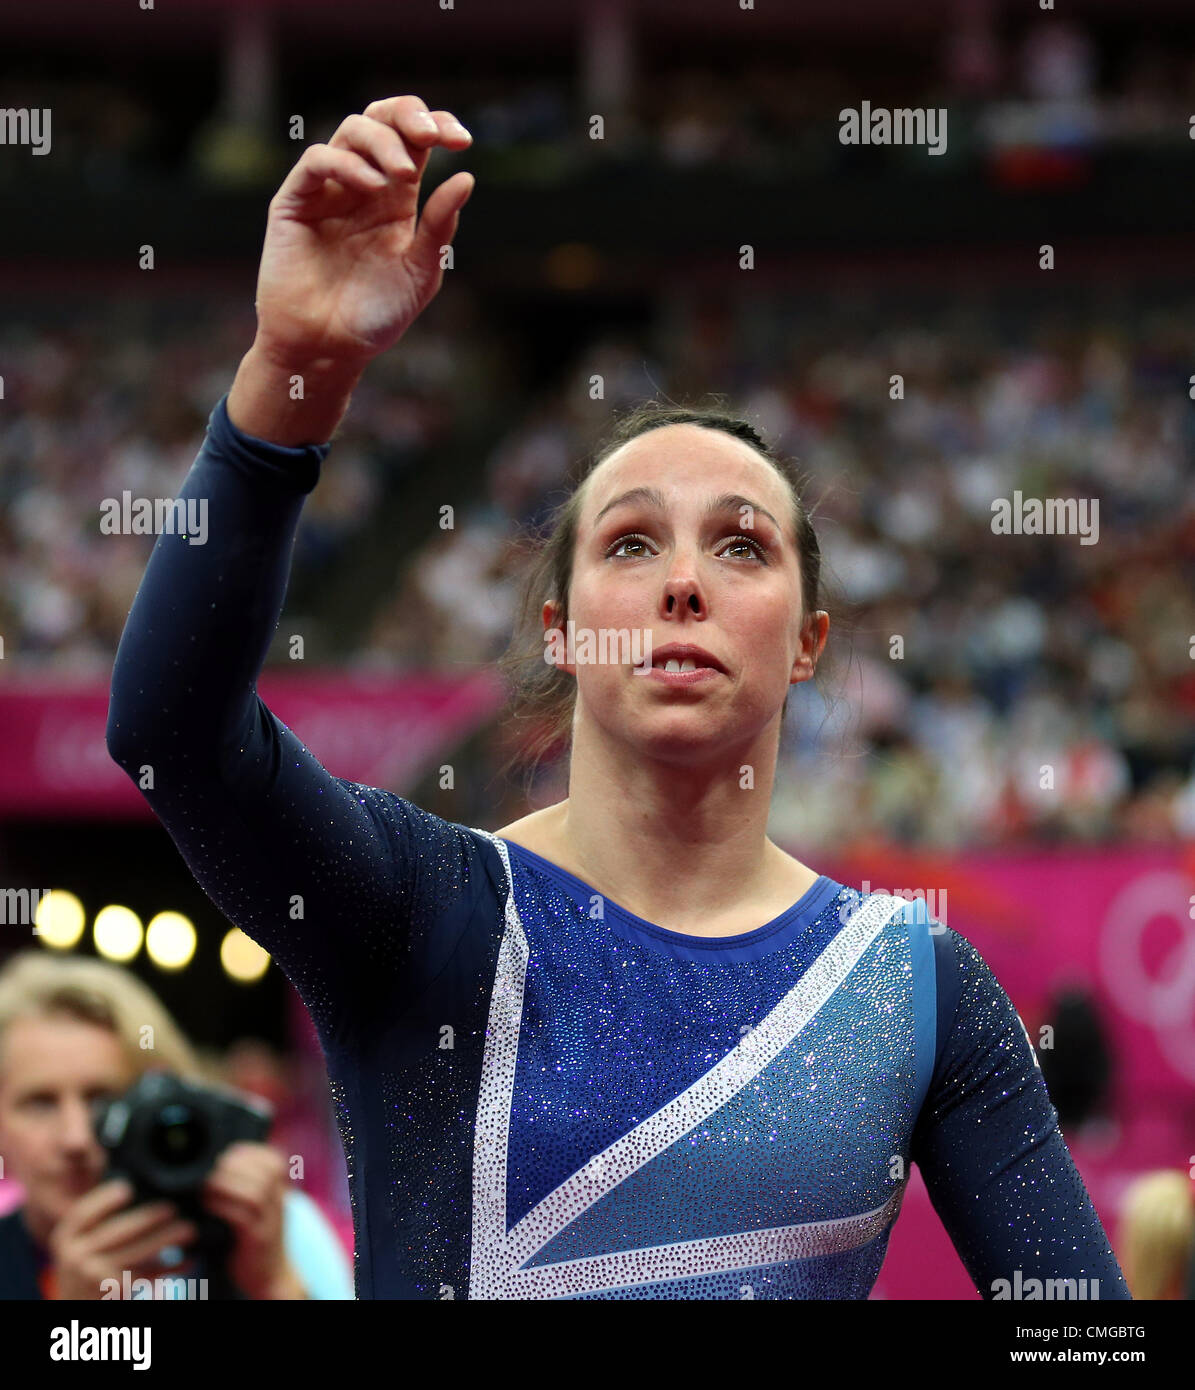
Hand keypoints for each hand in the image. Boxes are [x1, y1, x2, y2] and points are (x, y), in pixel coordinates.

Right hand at [48, 1178, 198, 1299]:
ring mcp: (93, 1276)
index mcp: (67, 1235)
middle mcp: (75, 1255)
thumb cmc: (87, 1262)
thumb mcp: (82, 1238)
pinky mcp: (113, 1292)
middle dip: (149, 1219)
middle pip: (117, 1232)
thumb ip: (100, 1217)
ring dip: (165, 1241)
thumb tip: (136, 1183)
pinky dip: (168, 1267)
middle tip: (174, 1209)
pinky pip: (145, 1277)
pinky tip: (188, 1259)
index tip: (127, 1188)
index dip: (104, 1201)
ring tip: (189, 1231)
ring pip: (135, 1254)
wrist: (77, 1304)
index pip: (82, 1214)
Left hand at [201, 1141, 296, 1299]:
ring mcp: (272, 1221)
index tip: (223, 1154)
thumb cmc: (254, 1236)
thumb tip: (213, 1163)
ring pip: (255, 1192)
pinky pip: (243, 1218)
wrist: (270, 1274)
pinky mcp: (259, 1239)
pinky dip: (223, 1207)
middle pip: (265, 1171)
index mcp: (281, 1188)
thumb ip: (244, 1184)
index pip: (271, 1158)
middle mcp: (281, 1201)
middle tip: (209, 1169)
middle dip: (234, 1165)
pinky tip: (208, 1206)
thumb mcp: (257, 1206)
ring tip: (205, 1186)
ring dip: (227, 1185)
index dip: (246, 1152)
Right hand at [251, 94, 472, 372]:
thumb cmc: (376, 316)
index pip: (415, 141)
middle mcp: (363, 185)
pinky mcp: (295, 202)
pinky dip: (347, 165)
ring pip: (352, 131)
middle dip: (410, 115)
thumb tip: (466, 178)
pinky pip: (317, 162)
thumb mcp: (420, 273)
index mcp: (396, 198)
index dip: (437, 127)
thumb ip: (439, 228)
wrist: (329, 349)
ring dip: (383, 142)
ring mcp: (328, 190)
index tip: (462, 140)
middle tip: (434, 136)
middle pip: (383, 120)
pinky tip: (373, 187)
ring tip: (404, 175)